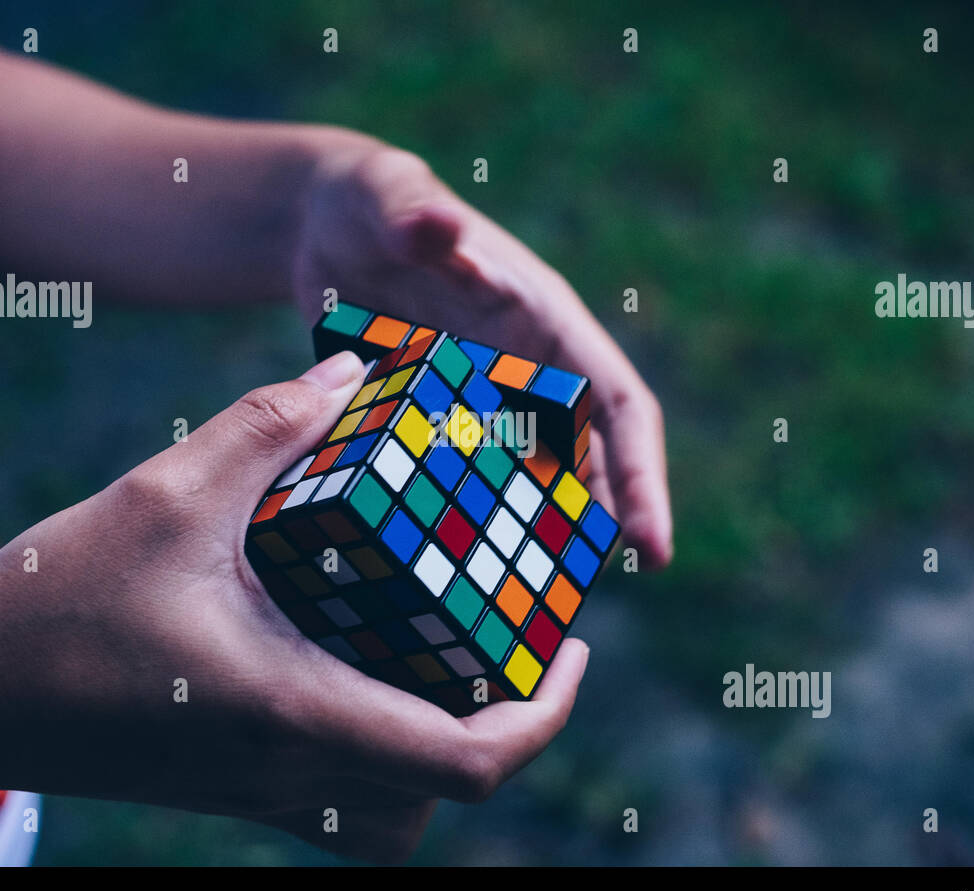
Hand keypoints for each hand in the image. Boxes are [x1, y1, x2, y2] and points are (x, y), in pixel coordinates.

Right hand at [0, 352, 589, 862]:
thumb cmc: (53, 608)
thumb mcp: (165, 496)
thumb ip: (269, 424)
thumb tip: (351, 371)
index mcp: (297, 710)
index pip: (474, 759)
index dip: (550, 709)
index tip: (575, 642)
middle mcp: (294, 771)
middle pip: (451, 788)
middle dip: (506, 714)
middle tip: (512, 630)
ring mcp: (265, 794)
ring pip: (403, 811)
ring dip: (446, 745)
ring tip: (445, 652)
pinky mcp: (237, 790)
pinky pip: (347, 803)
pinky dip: (384, 756)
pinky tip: (361, 669)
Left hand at [292, 147, 672, 567]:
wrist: (321, 227)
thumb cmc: (370, 202)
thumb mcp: (388, 199)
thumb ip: (413, 213)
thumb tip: (442, 228)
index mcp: (545, 322)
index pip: (618, 403)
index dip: (640, 473)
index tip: (651, 547)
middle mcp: (528, 369)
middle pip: (587, 459)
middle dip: (597, 527)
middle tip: (576, 602)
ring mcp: (486, 401)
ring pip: (533, 481)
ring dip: (539, 536)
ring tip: (526, 607)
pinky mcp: (440, 422)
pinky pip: (470, 483)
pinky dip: (474, 525)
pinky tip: (453, 576)